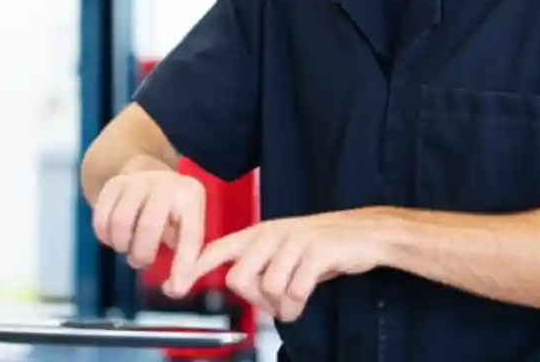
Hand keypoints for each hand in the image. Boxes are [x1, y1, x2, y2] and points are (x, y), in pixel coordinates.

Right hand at [91, 162, 205, 296]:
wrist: (150, 174)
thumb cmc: (175, 212)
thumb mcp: (190, 228)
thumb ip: (188, 261)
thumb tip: (175, 290)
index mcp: (190, 196)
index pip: (190, 237)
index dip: (182, 266)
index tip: (175, 290)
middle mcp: (165, 184)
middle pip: (149, 227)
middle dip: (142, 254)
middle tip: (141, 261)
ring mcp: (137, 181)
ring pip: (120, 222)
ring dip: (122, 245)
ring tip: (128, 247)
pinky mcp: (114, 184)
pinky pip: (101, 218)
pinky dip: (105, 237)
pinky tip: (114, 238)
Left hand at [181, 210, 391, 321]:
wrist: (366, 233)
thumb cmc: (321, 246)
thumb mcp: (283, 249)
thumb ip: (258, 263)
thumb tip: (239, 289)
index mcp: (258, 233)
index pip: (215, 249)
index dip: (192, 269)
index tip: (173, 287)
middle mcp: (271, 234)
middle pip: (239, 279)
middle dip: (255, 300)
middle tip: (274, 304)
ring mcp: (293, 241)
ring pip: (267, 288)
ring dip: (280, 307)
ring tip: (294, 302)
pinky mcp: (316, 253)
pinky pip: (294, 291)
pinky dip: (296, 307)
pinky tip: (302, 303)